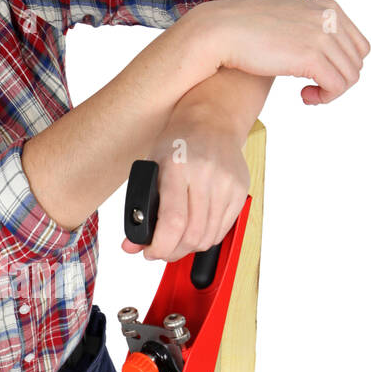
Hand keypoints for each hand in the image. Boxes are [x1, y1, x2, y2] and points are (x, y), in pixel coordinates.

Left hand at [121, 104, 250, 261]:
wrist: (211, 120)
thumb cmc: (177, 142)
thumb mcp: (151, 169)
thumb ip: (139, 209)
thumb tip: (130, 246)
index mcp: (178, 167)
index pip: (173, 222)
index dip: (160, 246)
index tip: (149, 252)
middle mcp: (206, 176)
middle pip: (192, 235)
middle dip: (172, 251)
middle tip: (159, 249)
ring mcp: (227, 184)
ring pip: (208, 238)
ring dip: (188, 248)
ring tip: (175, 240)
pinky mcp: (240, 192)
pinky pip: (222, 230)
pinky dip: (205, 238)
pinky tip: (193, 230)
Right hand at [192, 0, 370, 105]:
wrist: (220, 31)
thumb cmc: (245, 27)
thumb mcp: (285, 14)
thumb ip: (306, 22)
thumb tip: (316, 41)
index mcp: (328, 7)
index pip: (358, 45)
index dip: (342, 66)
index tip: (319, 75)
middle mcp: (330, 18)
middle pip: (355, 62)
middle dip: (336, 80)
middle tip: (312, 89)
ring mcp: (322, 36)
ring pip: (349, 77)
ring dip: (330, 92)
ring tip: (307, 95)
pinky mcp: (311, 57)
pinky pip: (336, 86)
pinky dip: (324, 97)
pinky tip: (303, 97)